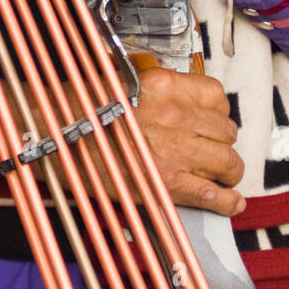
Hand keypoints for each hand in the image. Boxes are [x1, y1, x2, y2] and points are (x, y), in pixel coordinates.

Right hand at [0, 65, 244, 218]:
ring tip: (226, 177)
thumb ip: (154, 92)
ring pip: (227, 161)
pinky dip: (228, 201)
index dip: (219, 111)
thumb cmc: (80, 110)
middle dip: (223, 143)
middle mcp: (177, 115)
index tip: (214, 120)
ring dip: (229, 170)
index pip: (215, 94)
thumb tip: (173, 103)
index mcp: (166, 86)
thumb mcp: (122, 84)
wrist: (57, 136)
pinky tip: (231, 204)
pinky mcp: (170, 183)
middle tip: (217, 152)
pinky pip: (214, 193)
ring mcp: (176, 150)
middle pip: (224, 130)